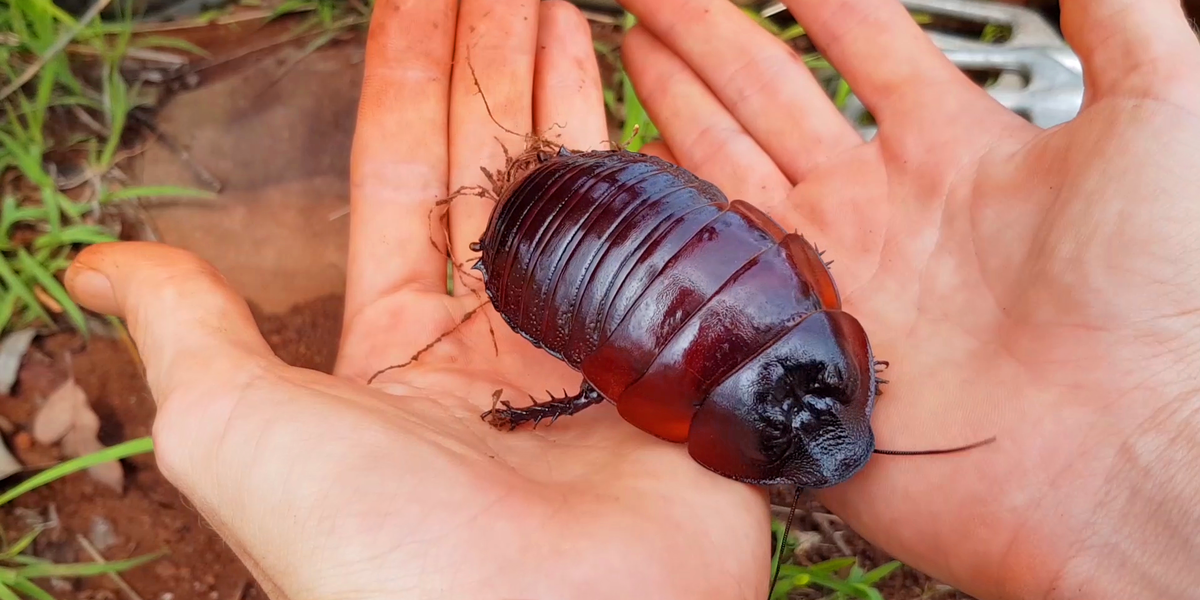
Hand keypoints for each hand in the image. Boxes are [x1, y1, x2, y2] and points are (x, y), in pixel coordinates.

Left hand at [66, 2, 766, 599]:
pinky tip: (661, 104)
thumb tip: (98, 266)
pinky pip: (673, 253)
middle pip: (498, 167)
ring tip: (572, 2)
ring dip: (577, 94)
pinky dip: (668, 176)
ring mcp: (595, 352)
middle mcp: (503, 344)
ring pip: (586, 195)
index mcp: (404, 347)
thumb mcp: (235, 428)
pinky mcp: (676, 368)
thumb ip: (187, 329)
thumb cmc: (374, 548)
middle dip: (498, 59)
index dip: (407, 75)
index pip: (403, 175)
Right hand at [618, 0, 1199, 597]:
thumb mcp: (1165, 114)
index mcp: (951, 149)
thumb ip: (1122, 19)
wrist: (1126, 453)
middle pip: (770, 99)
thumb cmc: (1165, 296)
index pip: (859, 44)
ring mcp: (830, 276)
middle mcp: (879, 208)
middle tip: (652, 0)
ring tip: (630, 52)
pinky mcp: (795, 346)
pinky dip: (670, 227)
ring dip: (675, 108)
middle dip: (709, 39)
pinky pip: (711, 275)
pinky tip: (631, 181)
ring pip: (728, 170)